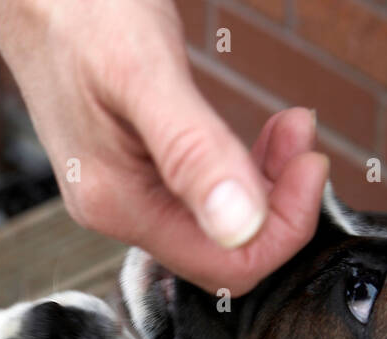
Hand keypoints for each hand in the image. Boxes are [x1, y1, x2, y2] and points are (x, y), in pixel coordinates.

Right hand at [0, 0, 327, 294]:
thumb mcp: (143, 72)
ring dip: (267, 185)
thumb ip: (192, 152)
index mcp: (118, 202)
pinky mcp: (133, 168)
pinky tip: (261, 135)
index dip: (282, 227)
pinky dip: (242, 171)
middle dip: (279, 204)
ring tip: (288, 127)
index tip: (310, 167)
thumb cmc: (75, 10)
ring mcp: (123, 191)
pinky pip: (200, 197)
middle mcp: (117, 209)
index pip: (225, 266)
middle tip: (302, 140)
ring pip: (217, 226)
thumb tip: (239, 227)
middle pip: (224, 253)